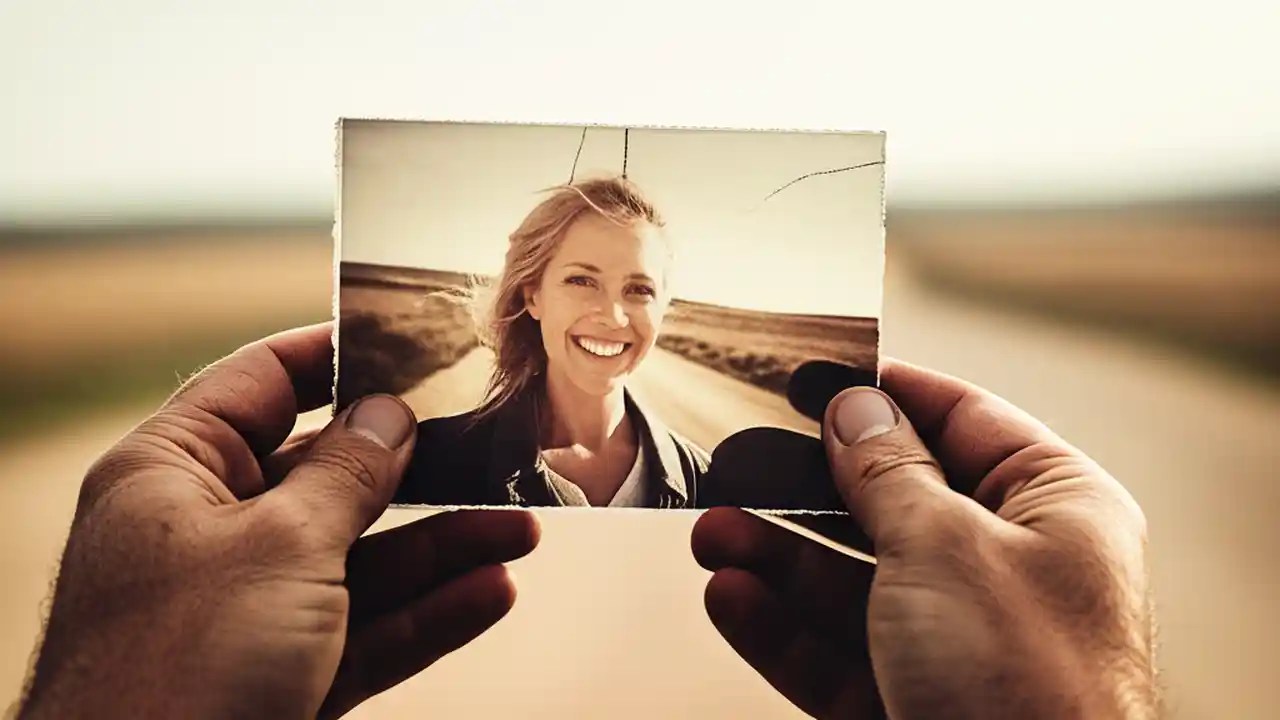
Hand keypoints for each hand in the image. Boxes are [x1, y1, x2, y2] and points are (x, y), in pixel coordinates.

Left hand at [18, 323, 540, 719]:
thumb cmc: (174, 672)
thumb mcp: (279, 546)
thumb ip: (346, 475)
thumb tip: (387, 414)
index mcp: (172, 474)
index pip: (261, 384)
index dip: (335, 357)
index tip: (407, 344)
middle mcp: (208, 534)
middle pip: (330, 478)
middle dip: (416, 472)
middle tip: (486, 448)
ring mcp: (247, 609)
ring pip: (362, 560)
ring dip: (442, 547)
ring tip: (518, 530)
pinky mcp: (281, 674)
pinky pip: (366, 629)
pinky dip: (427, 614)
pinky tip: (488, 592)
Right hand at [692, 360, 1155, 718]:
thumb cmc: (1031, 691)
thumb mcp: (946, 546)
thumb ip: (890, 472)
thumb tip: (857, 408)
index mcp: (1055, 512)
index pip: (964, 421)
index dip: (886, 394)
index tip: (818, 378)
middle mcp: (1010, 572)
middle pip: (892, 506)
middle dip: (808, 490)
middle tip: (744, 463)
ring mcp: (959, 643)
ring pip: (852, 583)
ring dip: (778, 558)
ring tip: (715, 534)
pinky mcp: (912, 703)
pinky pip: (836, 653)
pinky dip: (781, 627)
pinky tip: (733, 597)